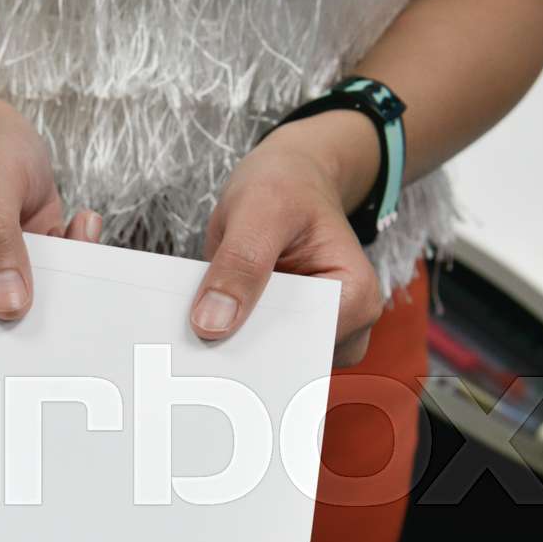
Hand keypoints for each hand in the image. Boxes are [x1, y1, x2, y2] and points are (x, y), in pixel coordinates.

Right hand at [0, 97, 101, 320]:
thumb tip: (8, 304)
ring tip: (66, 246)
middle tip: (36, 294)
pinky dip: (74, 260)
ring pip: (14, 307)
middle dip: (5, 313)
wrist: (8, 141)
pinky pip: (50, 286)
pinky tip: (80, 226)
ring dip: (50, 287)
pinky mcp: (20, 275)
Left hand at [190, 111, 383, 365]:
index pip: (305, 346)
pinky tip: (201, 322)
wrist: (286, 179)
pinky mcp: (283, 331)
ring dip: (228, 348)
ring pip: (267, 362)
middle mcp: (344, 325)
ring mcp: (314, 332)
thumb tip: (212, 325)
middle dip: (239, 355)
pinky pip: (251, 348)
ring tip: (192, 331)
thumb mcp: (259, 211)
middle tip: (187, 347)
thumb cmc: (285, 186)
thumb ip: (240, 264)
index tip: (209, 350)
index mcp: (355, 297)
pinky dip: (225, 338)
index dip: (258, 350)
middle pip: (286, 362)